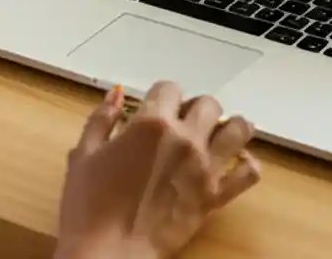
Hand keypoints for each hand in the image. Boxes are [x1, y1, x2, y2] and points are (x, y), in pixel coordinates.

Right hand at [55, 82, 261, 258]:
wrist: (107, 254)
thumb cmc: (88, 206)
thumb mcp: (84, 155)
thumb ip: (102, 119)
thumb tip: (116, 95)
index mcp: (151, 123)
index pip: (169, 88)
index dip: (161, 96)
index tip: (154, 109)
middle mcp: (184, 139)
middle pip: (208, 104)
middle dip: (195, 108)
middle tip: (183, 123)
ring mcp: (205, 168)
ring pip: (238, 130)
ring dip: (230, 127)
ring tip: (218, 134)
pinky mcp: (215, 197)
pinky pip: (248, 174)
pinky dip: (246, 165)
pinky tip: (234, 164)